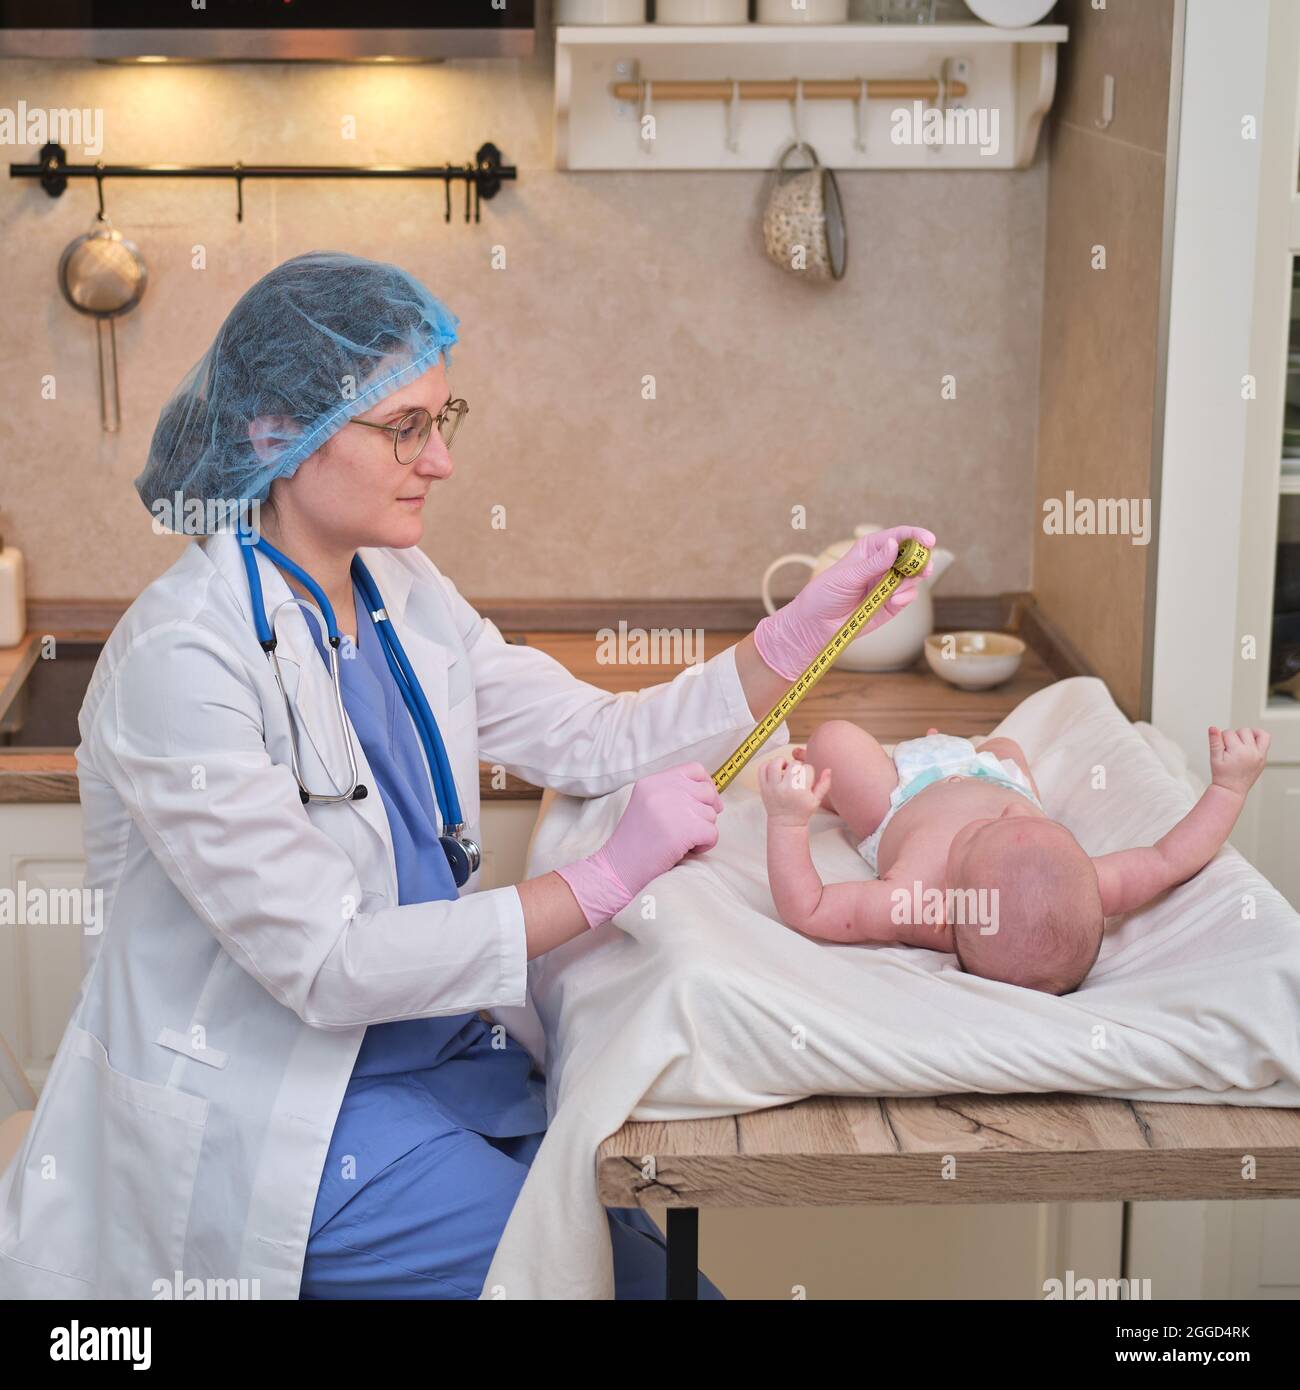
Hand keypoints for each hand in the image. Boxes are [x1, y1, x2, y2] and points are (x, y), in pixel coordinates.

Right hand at [554, 763, 723, 927]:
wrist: (618, 870)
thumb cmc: (635, 843)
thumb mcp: (646, 805)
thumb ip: (671, 793)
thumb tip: (713, 797)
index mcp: (652, 781)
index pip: (694, 769)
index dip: (705, 785)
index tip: (705, 802)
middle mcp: (663, 789)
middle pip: (706, 791)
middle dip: (707, 810)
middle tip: (693, 828)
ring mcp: (674, 807)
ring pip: (711, 814)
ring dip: (703, 831)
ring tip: (681, 842)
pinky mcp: (685, 829)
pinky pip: (713, 833)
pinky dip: (705, 845)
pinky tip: (686, 851)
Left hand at [754, 525, 937, 680]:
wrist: (816, 626)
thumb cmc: (825, 594)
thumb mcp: (848, 576)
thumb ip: (874, 563)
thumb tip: (894, 545)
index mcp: (870, 550)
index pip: (898, 536)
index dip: (915, 536)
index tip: (928, 540)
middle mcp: (882, 565)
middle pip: (911, 557)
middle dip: (921, 561)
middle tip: (923, 568)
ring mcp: (888, 585)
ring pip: (913, 577)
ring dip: (912, 581)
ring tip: (896, 591)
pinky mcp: (891, 604)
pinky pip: (908, 597)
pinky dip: (906, 597)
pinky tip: (894, 600)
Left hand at [760, 754, 831, 826]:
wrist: (785, 822)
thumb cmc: (801, 811)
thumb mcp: (816, 800)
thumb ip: (824, 784)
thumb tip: (828, 770)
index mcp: (800, 791)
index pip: (807, 769)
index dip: (809, 771)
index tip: (806, 778)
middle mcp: (786, 788)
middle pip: (793, 764)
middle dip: (797, 766)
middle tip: (797, 774)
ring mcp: (772, 787)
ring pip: (775, 763)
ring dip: (781, 762)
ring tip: (785, 768)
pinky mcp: (763, 787)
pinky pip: (762, 768)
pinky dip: (767, 765)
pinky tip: (775, 770)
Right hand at [1208, 726, 1269, 796]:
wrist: (1231, 790)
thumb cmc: (1222, 776)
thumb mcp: (1214, 758)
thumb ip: (1214, 742)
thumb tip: (1213, 728)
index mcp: (1238, 752)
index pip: (1228, 733)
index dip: (1221, 739)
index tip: (1220, 749)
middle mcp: (1251, 752)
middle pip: (1242, 731)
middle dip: (1233, 736)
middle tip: (1229, 748)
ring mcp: (1260, 755)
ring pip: (1256, 732)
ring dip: (1247, 734)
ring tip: (1239, 744)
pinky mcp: (1263, 758)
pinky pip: (1265, 740)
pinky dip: (1258, 737)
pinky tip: (1249, 743)